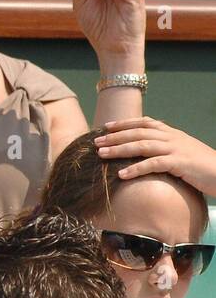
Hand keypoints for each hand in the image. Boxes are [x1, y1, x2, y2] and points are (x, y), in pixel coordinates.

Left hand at [96, 118, 215, 194]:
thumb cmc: (202, 166)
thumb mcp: (182, 151)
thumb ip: (165, 147)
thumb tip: (146, 151)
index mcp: (171, 133)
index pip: (144, 122)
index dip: (124, 123)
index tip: (106, 126)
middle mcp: (171, 137)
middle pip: (137, 132)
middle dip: (114, 136)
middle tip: (96, 141)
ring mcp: (175, 148)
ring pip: (141, 145)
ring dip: (119, 149)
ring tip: (101, 154)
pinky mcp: (180, 163)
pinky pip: (153, 164)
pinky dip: (136, 168)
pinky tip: (122, 174)